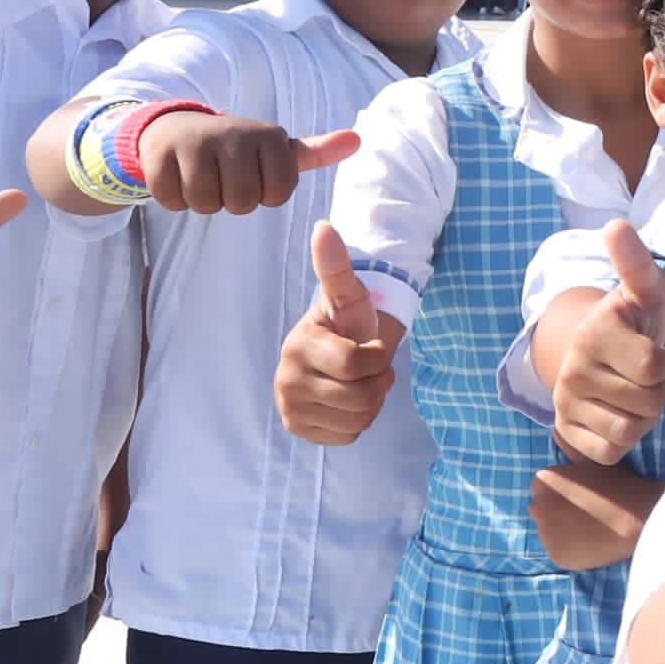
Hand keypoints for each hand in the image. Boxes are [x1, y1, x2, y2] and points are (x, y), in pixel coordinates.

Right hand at [140, 111, 357, 217]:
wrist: (176, 128)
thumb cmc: (237, 149)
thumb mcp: (277, 149)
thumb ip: (315, 152)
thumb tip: (357, 140)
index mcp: (268, 136)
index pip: (278, 194)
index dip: (265, 196)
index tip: (256, 176)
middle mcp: (234, 134)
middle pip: (242, 203)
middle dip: (233, 201)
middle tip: (226, 179)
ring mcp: (195, 142)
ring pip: (206, 204)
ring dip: (204, 201)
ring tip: (204, 177)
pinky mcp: (160, 155)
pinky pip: (173, 201)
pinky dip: (174, 198)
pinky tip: (177, 177)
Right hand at [275, 221, 396, 444]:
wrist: (337, 350)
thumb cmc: (348, 322)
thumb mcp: (348, 294)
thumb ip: (336, 266)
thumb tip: (324, 227)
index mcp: (299, 346)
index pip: (357, 365)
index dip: (378, 358)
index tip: (370, 346)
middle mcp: (286, 380)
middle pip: (361, 399)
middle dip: (377, 382)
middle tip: (368, 367)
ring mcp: (289, 408)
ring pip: (358, 421)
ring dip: (371, 402)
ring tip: (358, 381)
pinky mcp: (298, 429)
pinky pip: (348, 437)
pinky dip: (357, 422)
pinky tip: (347, 400)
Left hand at [532, 457, 663, 570]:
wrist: (640, 518)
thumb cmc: (618, 484)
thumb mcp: (594, 460)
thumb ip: (570, 447)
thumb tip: (555, 431)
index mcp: (542, 482)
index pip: (542, 488)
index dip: (562, 491)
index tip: (582, 494)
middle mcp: (537, 508)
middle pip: (542, 510)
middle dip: (557, 511)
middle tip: (586, 511)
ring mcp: (545, 535)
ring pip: (550, 533)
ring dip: (563, 531)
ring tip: (590, 527)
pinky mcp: (556, 556)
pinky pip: (559, 552)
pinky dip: (571, 549)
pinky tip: (591, 542)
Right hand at [551, 219, 664, 464]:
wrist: (605, 348)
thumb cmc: (636, 318)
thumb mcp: (646, 289)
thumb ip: (635, 262)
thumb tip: (615, 225)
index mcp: (593, 333)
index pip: (653, 368)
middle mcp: (572, 369)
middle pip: (647, 404)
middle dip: (660, 392)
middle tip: (650, 376)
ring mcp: (565, 403)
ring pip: (629, 433)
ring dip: (645, 418)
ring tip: (637, 394)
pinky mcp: (566, 431)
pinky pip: (608, 453)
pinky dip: (623, 440)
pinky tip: (621, 415)